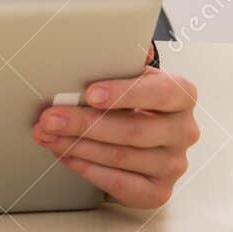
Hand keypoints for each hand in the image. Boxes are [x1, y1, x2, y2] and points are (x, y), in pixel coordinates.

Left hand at [31, 43, 199, 209]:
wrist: (147, 133)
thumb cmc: (136, 98)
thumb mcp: (134, 74)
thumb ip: (125, 59)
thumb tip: (120, 40)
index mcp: (182, 94)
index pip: (158, 92)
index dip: (123, 93)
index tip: (90, 94)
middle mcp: (184, 130)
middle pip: (133, 130)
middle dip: (84, 123)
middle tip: (50, 118)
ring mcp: (174, 164)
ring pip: (121, 157)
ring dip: (78, 146)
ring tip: (49, 135)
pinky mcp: (159, 191)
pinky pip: (120, 183)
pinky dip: (88, 169)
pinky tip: (67, 155)